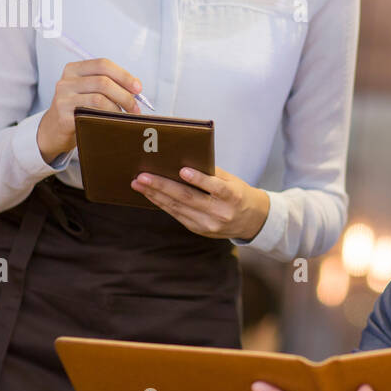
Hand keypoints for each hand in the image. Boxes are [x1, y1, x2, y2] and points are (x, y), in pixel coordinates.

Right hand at [37, 58, 141, 162]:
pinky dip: (107, 119)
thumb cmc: (79, 108)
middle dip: (125, 96)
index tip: (138, 88)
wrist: (54, 130)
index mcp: (74, 69)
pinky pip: (91, 116)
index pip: (103, 65)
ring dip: (118, 110)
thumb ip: (110, 84)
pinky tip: (112, 123)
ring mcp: (62, 99)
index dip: (124, 75)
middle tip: (135, 108)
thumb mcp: (90, 90)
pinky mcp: (63, 117)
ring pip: (99, 100)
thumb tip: (136, 87)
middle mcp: (66, 82)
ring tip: (124, 117)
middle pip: (103, 82)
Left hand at [131, 167, 269, 240]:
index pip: (216, 188)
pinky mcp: (199, 229)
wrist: (251, 221)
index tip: (182, 170)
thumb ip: (211, 173)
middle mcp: (221, 213)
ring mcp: (208, 224)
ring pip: (178, 208)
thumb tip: (181, 160)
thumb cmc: (238, 194)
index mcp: (233, 197)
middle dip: (162, 186)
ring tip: (138, 184)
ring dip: (155, 195)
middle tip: (143, 176)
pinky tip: (150, 194)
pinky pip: (177, 214)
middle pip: (189, 198)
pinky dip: (162, 203)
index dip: (199, 180)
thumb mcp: (232, 181)